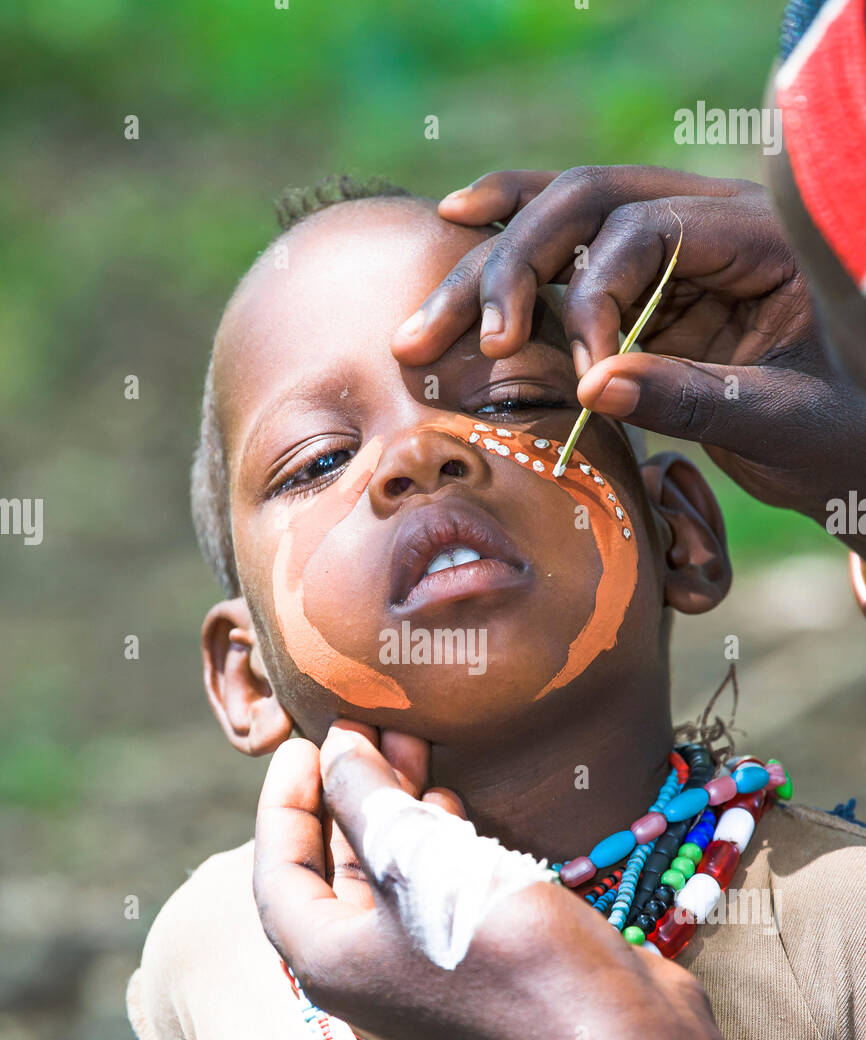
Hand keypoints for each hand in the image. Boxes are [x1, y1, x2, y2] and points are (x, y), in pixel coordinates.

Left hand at [252, 720, 773, 1039]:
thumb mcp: (415, 858)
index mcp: (326, 959)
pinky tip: (449, 799)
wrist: (609, 1029)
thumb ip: (365, 797)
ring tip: (411, 743)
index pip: (278, 870)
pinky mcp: (472, 961)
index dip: (284, 800)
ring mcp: (420, 971)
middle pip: (334, 868)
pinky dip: (434, 842)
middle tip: (365, 728)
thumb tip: (336, 747)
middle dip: (348, 793)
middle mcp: (364, 971)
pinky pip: (433, 890)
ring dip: (394, 809)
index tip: (304, 740)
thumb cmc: (495, 944)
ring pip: (388, 874)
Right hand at [392, 166, 865, 552]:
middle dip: (517, 265)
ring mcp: (668, 241)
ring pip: (560, 217)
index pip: (645, 231)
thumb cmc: (834, 432)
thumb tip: (589, 390)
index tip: (584, 384)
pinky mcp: (639, 279)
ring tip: (423, 326)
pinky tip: (454, 226)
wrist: (847, 440)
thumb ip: (694, 400)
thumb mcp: (780, 422)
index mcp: (757, 236)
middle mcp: (705, 218)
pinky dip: (508, 237)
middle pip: (586, 201)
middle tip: (480, 341)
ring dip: (488, 263)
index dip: (597, 300)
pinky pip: (563, 245)